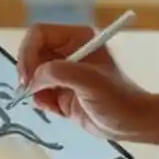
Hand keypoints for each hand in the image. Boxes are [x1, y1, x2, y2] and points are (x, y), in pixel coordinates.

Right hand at [18, 24, 151, 140]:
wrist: (130, 124)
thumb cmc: (116, 99)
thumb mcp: (90, 81)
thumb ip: (60, 72)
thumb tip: (34, 78)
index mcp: (78, 38)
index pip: (39, 34)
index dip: (28, 52)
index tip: (28, 76)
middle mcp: (69, 51)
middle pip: (32, 53)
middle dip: (29, 73)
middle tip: (31, 91)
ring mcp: (65, 72)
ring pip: (33, 74)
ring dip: (35, 89)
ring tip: (50, 102)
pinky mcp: (61, 91)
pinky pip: (39, 92)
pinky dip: (41, 101)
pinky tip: (57, 109)